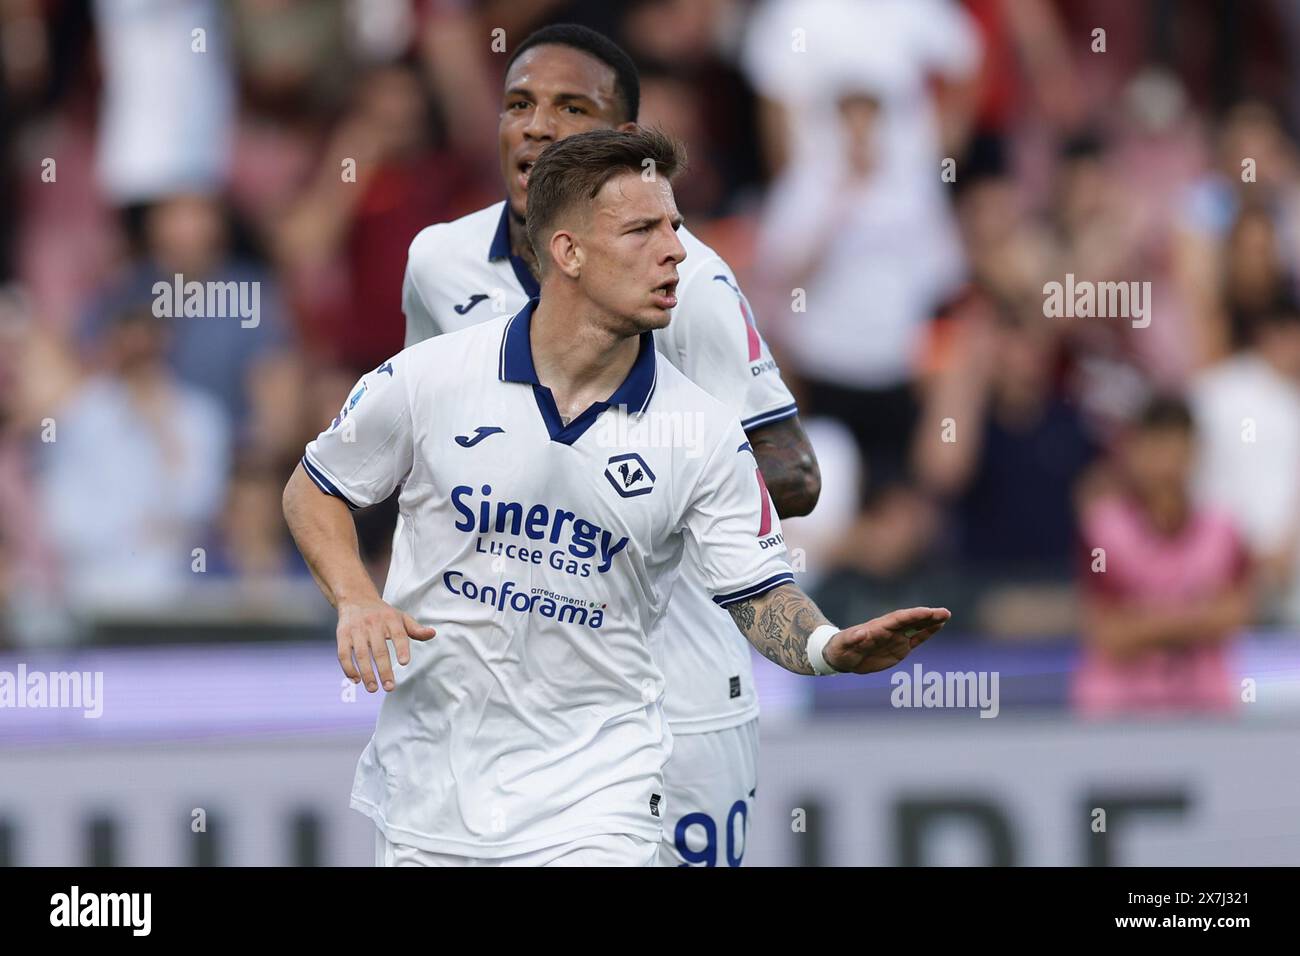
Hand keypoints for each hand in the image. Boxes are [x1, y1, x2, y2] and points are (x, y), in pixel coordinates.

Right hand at [337, 600, 436, 691]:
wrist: (356, 599)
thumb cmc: (383, 613)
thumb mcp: (401, 617)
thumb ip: (416, 629)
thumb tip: (432, 634)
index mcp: (390, 619)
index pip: (398, 634)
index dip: (401, 648)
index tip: (404, 663)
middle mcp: (373, 623)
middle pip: (379, 649)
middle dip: (384, 670)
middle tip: (390, 687)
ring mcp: (356, 629)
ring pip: (360, 654)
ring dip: (366, 673)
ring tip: (373, 688)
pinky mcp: (342, 635)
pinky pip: (343, 653)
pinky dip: (348, 668)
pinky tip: (356, 680)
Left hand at [825, 607, 950, 673]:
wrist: (841, 656)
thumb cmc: (840, 648)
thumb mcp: (844, 645)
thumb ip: (853, 639)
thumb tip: (861, 634)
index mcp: (877, 628)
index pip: (898, 620)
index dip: (913, 616)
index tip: (927, 612)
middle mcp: (889, 630)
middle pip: (910, 620)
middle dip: (926, 616)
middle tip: (944, 612)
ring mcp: (895, 638)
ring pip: (916, 627)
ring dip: (930, 622)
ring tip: (946, 615)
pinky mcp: (899, 648)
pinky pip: (916, 639)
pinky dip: (927, 633)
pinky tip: (939, 626)